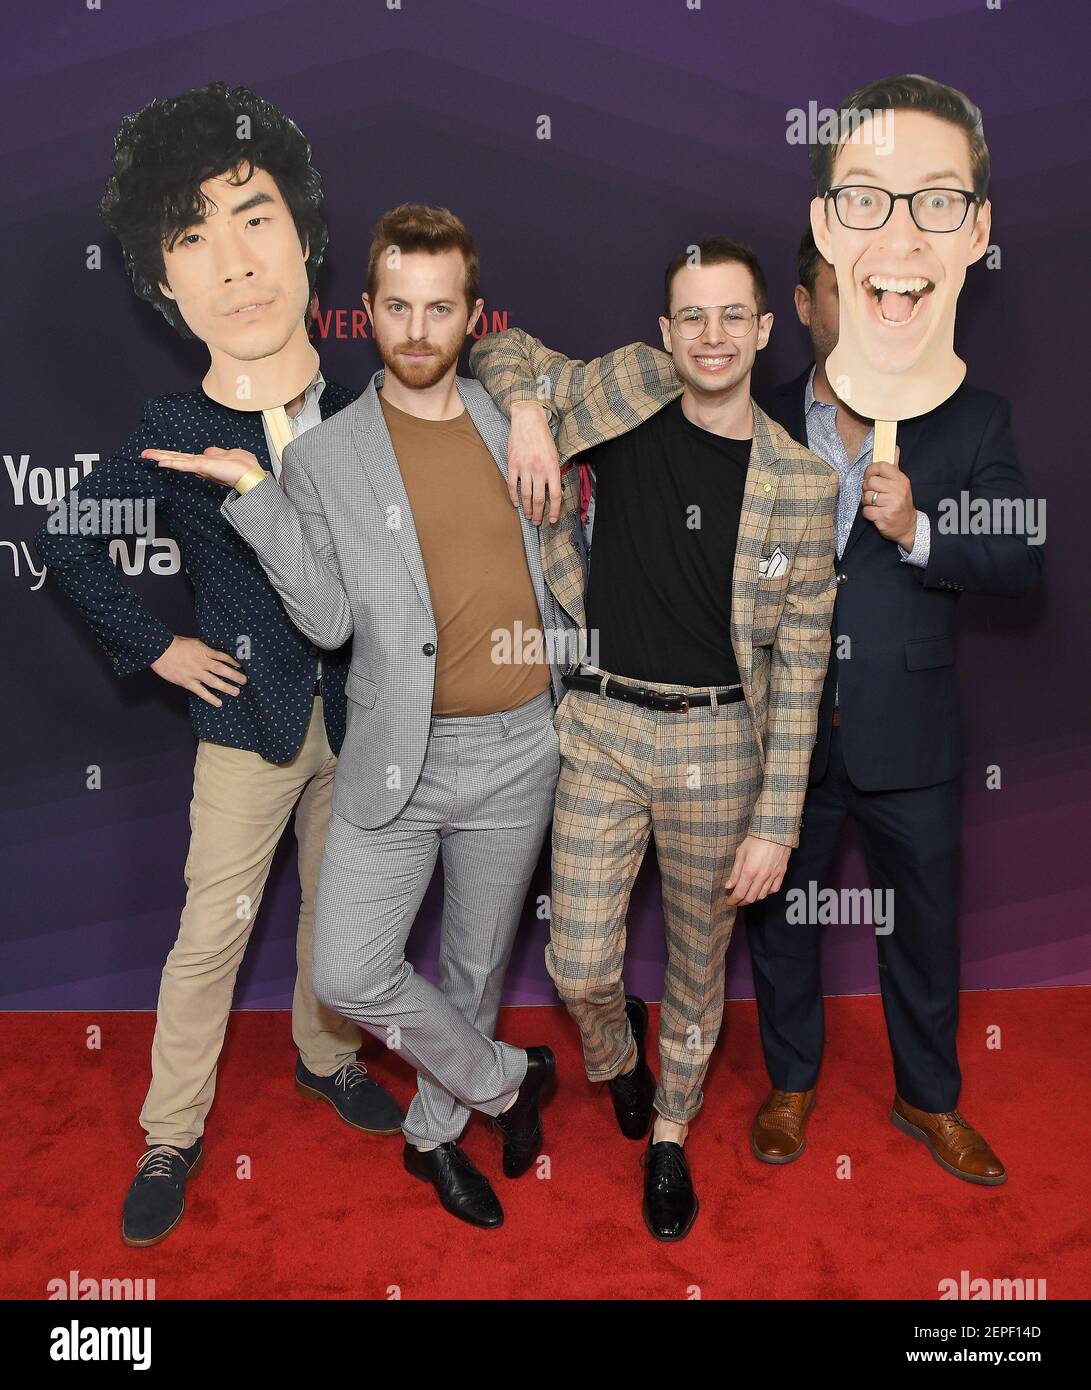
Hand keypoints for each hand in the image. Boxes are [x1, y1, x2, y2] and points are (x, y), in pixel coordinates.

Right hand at [142, 446, 260, 488]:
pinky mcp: (203, 468)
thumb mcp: (227, 454)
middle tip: (144, 453)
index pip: (184, 458)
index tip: (159, 454)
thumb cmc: (243, 466)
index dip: (170, 456)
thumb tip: (207, 451)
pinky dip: (173, 464)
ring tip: (146, 455)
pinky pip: (185, 465)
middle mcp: (200, 465)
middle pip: (177, 458)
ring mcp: (200, 467)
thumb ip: (215, 453)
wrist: (250, 474)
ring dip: (161, 457)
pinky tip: (162, 463)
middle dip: (160, 455)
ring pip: (177, 461)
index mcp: (205, 462)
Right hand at [150, 636, 246, 707]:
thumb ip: (204, 647)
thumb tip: (215, 651)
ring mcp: (195, 673)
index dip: (233, 661)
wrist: (159, 649)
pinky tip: (219, 703)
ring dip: (226, 687)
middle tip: (245, 681)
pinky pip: (201, 692)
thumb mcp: (193, 642)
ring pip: (214, 681)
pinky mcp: (187, 682)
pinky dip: (210, 698)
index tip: (241, 666)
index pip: (222, 656)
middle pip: (222, 669)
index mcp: (204, 650)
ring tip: (237, 692)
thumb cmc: (175, 644)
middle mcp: (202, 662)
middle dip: (234, 675)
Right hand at [508, 401, 562, 523]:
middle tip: (537, 522)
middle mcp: (539, 469)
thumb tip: (555, 491)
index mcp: (552, 467)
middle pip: (540, 499)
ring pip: (526, 495)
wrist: (528, 421)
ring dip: (527, 508)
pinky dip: (514, 497)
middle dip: (539, 513)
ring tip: (528, 516)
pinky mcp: (513, 464)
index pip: (555, 495)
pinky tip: (516, 504)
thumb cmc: (543, 438)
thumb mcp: (555, 454)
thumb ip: (554, 473)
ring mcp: (524, 467)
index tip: (552, 520)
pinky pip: (513, 485)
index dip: (554, 510)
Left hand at [725, 835, 789, 905]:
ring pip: (762, 896)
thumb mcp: (740, 853)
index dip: (732, 901)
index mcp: (749, 872)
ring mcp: (773, 876)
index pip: (739, 894)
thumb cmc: (757, 839)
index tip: (728, 902)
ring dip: (753, 898)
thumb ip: (735, 872)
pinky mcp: (781, 873)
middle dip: (741, 902)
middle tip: (735, 901)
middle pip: (750, 898)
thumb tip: (729, 885)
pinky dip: (766, 893)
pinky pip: (773, 889)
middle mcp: (762, 877)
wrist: (776, 831)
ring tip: (746, 896)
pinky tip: (761, 890)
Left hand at [861, 445, 915, 548]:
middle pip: (870, 482)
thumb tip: (894, 447)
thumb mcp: (901, 483)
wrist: (908, 526)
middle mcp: (897, 491)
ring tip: (875, 503)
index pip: (881, 466)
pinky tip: (875, 513)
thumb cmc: (901, 502)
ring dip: (867, 501)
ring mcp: (891, 504)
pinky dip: (868, 513)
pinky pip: (866, 511)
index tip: (870, 476)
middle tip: (872, 492)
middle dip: (866, 488)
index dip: (871, 470)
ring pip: (867, 497)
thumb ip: (895, 466)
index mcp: (901, 480)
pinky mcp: (884, 517)